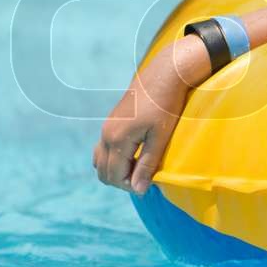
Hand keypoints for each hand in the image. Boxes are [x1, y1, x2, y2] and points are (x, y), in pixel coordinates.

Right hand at [93, 52, 190, 195]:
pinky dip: (114, 159)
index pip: (114, 176)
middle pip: (103, 172)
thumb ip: (147, 164)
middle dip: (122, 180)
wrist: (163, 76)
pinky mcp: (110, 123)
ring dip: (116, 170)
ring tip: (140, 167)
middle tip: (144, 178)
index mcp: (116, 140)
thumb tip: (138, 190)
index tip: (148, 184)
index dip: (131, 186)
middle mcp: (105, 134)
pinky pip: (104, 149)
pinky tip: (135, 155)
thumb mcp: (160, 138)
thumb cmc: (166, 106)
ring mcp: (106, 128)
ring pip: (100, 161)